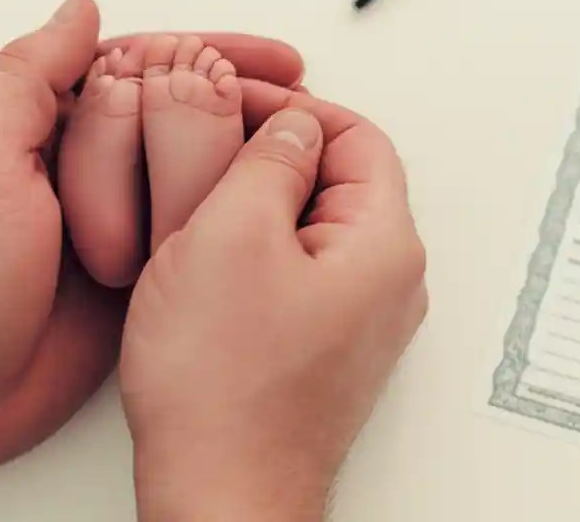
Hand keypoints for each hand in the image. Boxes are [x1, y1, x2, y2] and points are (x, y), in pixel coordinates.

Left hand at [0, 0, 305, 474]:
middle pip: (176, 110)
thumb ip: (26, 80)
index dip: (210, 53)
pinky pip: (192, 228)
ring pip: (191, 166)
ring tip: (309, 147)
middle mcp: (83, 164)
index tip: (273, 59)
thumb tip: (80, 8)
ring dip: (246, 151)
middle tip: (307, 101)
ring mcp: (113, 219)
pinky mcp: (135, 271)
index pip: (139, 64)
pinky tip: (277, 205)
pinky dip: (234, 212)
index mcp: (43, 126)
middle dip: (243, 97)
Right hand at [121, 82, 427, 520]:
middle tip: (204, 141)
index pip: (356, 134)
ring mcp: (355, 318)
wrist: (220, 492)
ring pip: (310, 223)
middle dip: (269, 149)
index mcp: (382, 244)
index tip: (234, 97)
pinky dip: (253, 245)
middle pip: (338, 176)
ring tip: (194, 195)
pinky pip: (295, 269)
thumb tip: (291, 118)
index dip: (291, 104)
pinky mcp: (321, 345)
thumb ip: (270, 158)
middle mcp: (385, 282)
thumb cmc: (224, 388)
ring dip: (255, 197)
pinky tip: (204, 255)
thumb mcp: (232, 233)